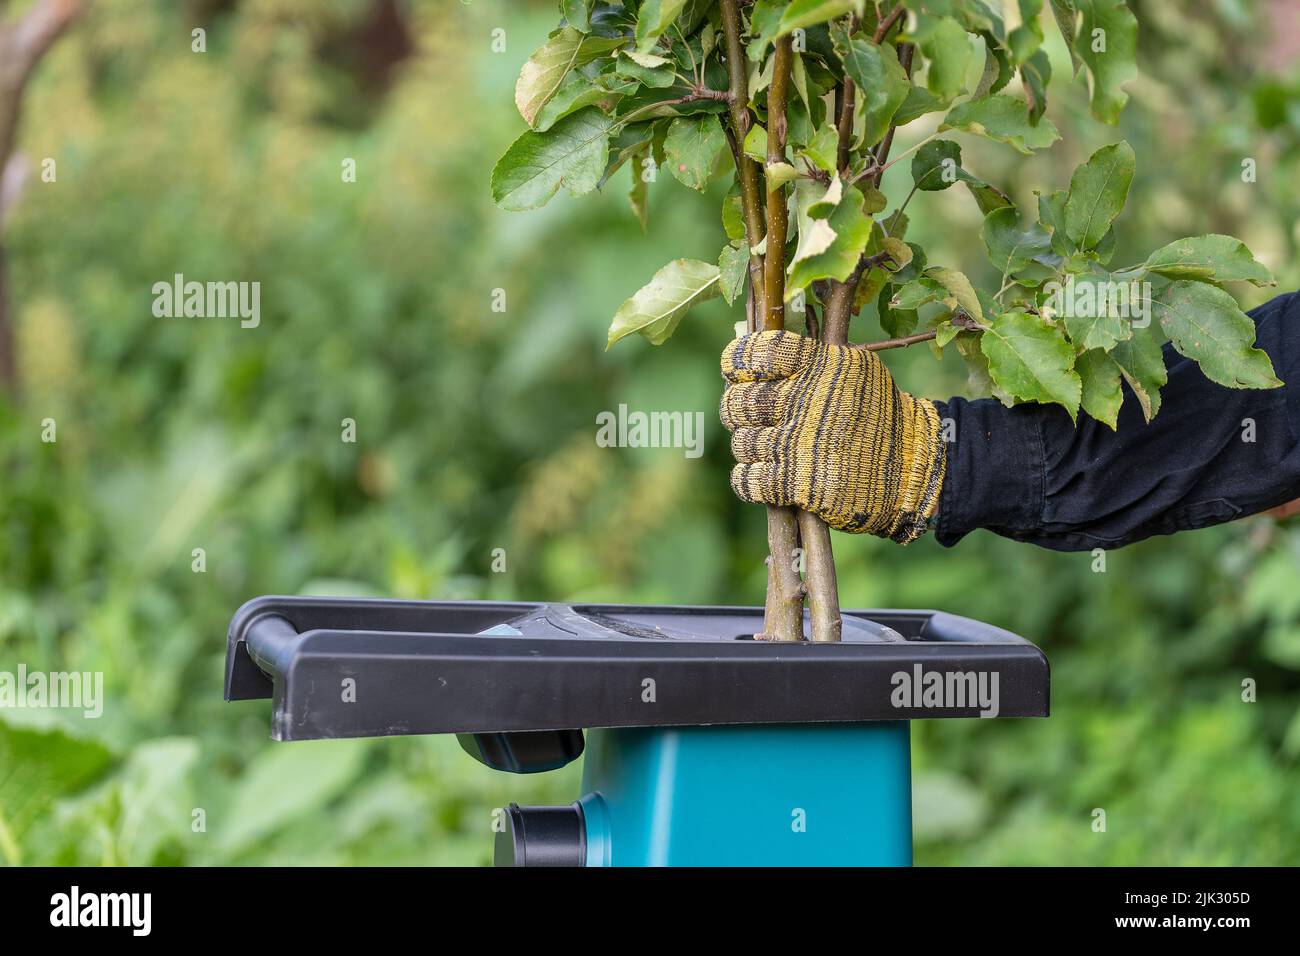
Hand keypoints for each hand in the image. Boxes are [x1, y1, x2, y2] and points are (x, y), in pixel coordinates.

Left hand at [719, 329, 946, 542]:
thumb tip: (751, 362)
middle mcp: (804, 401)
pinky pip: (747, 480)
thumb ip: (808, 360)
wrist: (910, 467)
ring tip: (770, 448)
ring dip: (750, 448)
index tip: (740, 375)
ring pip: (741, 443)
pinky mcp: (797, 483)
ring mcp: (798, 443)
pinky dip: (748, 480)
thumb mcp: (853, 370)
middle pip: (738, 402)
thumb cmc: (875, 415)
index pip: (755, 354)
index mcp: (817, 366)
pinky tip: (762, 476)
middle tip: (753, 418)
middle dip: (738, 412)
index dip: (737, 365)